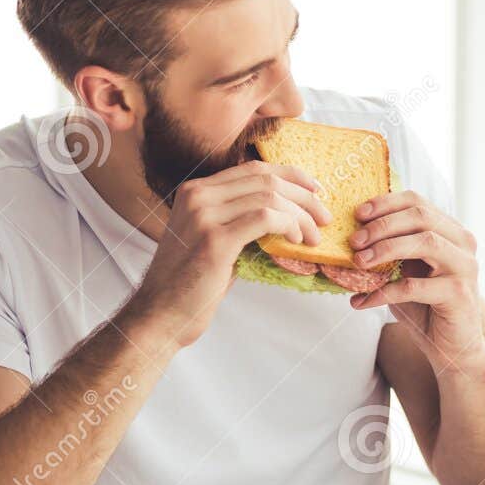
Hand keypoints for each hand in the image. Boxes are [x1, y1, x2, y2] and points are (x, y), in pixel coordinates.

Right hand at [131, 161, 332, 346]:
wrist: (161, 314)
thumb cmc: (191, 283)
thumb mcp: (213, 240)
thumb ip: (239, 220)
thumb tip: (285, 214)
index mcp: (196, 191)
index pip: (253, 170)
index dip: (291, 176)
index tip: (315, 191)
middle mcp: (197, 196)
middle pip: (266, 179)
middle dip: (303, 196)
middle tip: (324, 217)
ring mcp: (203, 215)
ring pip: (270, 197)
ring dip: (301, 216)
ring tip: (312, 237)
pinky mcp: (214, 239)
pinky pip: (265, 218)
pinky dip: (289, 226)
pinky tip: (296, 241)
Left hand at [347, 192, 484, 371]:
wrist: (454, 347)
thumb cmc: (427, 307)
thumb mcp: (406, 273)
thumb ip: (389, 253)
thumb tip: (349, 239)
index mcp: (450, 231)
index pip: (417, 202)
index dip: (385, 204)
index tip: (357, 214)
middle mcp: (463, 243)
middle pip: (420, 217)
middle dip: (381, 225)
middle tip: (354, 240)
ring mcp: (465, 267)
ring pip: (424, 242)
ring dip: (385, 249)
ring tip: (359, 261)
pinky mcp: (459, 293)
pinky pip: (415, 286)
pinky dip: (384, 291)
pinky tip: (363, 301)